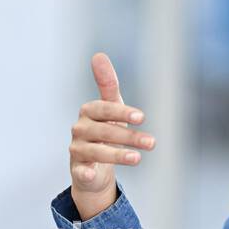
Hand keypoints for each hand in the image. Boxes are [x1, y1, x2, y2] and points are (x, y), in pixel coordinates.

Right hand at [69, 53, 154, 220]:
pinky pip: (79, 171)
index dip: (122, 112)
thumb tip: (98, 54)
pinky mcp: (77, 170)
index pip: (104, 109)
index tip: (141, 117)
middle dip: (128, 136)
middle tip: (152, 142)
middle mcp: (79, 129)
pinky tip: (93, 173)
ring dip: (117, 154)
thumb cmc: (104, 131)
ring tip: (138, 158)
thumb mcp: (110, 107)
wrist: (93, 164)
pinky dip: (84, 172)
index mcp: (88, 112)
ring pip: (96, 151)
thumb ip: (107, 84)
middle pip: (103, 131)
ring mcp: (77, 150)